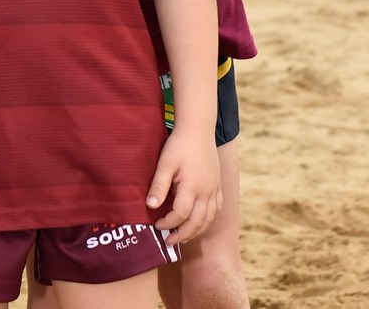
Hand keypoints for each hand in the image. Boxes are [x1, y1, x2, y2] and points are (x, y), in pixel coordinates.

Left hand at [147, 125, 221, 245]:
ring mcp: (214, 189)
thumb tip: (150, 206)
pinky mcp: (218, 185)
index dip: (168, 223)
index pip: (180, 215)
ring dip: (195, 231)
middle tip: (169, 240)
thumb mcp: (165, 163)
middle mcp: (206, 192)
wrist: (198, 129)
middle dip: (182, 235)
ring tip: (182, 235)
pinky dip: (208, 220)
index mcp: (192, 187)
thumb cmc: (179, 145)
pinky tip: (199, 221)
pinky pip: (217, 209)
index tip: (157, 225)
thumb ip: (158, 185)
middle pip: (197, 223)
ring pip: (208, 219)